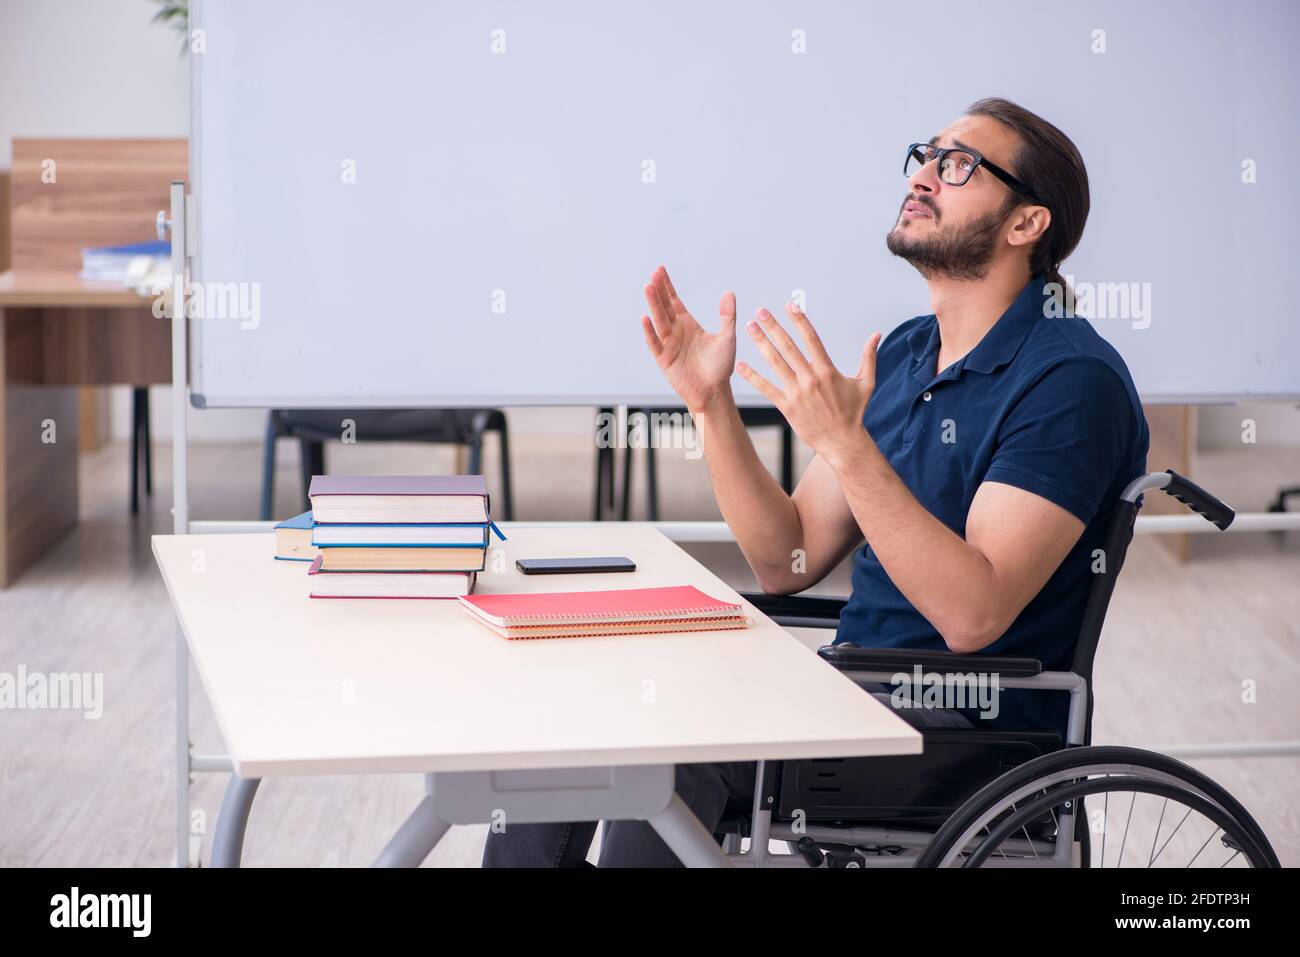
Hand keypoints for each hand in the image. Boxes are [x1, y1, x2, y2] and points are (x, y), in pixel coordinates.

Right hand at [640, 265, 736, 413]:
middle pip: (664, 307)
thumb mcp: (727, 338)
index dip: (667, 286)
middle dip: (659, 291)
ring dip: (653, 304)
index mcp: (688, 324)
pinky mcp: (664, 359)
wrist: (714, 391)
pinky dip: (650, 331)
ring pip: (659, 320)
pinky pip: (655, 343)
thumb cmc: (720, 367)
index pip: (674, 301)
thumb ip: (727, 316)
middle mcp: (676, 332)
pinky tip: (645, 318)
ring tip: (648, 287)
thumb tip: (730, 293)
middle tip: (654, 274)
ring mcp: (668, 344)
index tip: (660, 270)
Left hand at [736, 303, 880, 464]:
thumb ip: (868, 357)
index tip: (790, 305)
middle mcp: (810, 379)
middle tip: (761, 312)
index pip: (811, 339)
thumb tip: (877, 335)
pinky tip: (741, 365)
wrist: (841, 441)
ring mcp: (797, 393)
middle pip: (789, 347)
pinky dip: (753, 376)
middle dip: (774, 327)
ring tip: (750, 328)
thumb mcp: (866, 383)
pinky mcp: (787, 406)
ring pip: (775, 363)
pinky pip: (767, 388)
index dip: (800, 320)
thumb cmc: (854, 413)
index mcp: (828, 371)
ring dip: (761, 343)